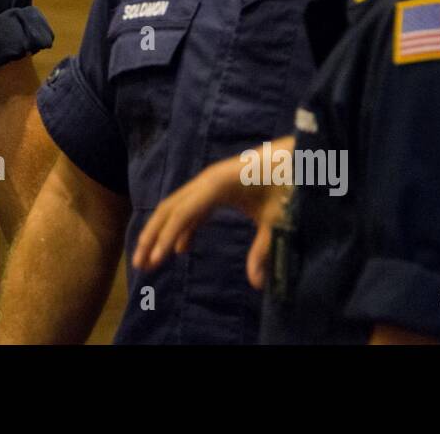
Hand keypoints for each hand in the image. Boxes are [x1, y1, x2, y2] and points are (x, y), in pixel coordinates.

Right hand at [131, 140, 290, 282]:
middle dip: (152, 236)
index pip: (183, 213)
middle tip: (138, 264)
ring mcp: (210, 183)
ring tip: (150, 260)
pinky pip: (192, 208)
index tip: (155, 261)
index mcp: (217, 184)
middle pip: (170, 208)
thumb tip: (256, 283)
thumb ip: (265, 249)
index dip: (166, 237)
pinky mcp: (217, 188)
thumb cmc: (290, 182)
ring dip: (161, 232)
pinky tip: (180, 249)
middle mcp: (206, 181)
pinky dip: (182, 227)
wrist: (300, 156)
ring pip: (177, 207)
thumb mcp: (279, 217)